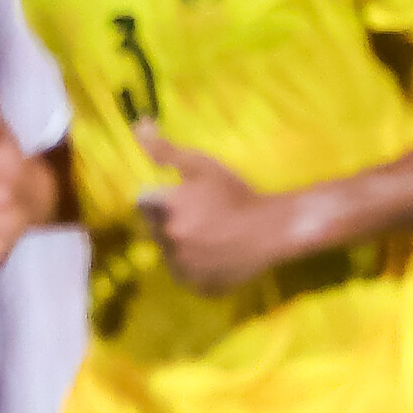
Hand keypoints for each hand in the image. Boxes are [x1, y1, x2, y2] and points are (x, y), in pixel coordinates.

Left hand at [133, 125, 300, 293]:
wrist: (274, 228)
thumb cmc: (237, 193)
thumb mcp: (201, 165)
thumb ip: (165, 149)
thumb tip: (138, 126)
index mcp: (164, 212)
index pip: (142, 204)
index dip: (158, 199)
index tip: (177, 197)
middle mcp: (168, 242)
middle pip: (154, 231)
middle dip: (168, 222)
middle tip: (198, 215)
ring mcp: (183, 267)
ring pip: (170, 255)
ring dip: (181, 246)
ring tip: (208, 235)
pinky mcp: (199, 286)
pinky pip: (188, 277)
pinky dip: (196, 267)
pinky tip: (215, 253)